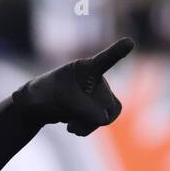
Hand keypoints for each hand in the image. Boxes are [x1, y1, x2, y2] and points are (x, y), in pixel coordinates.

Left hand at [13, 37, 133, 135]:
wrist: (41, 104)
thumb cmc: (47, 94)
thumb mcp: (60, 100)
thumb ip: (84, 108)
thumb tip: (104, 119)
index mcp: (85, 68)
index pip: (104, 59)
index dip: (117, 51)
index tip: (128, 42)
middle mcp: (98, 78)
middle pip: (105, 103)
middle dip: (86, 114)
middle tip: (66, 112)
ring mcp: (100, 92)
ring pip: (107, 115)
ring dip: (88, 124)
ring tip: (70, 124)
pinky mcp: (99, 105)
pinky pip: (104, 120)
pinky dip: (87, 128)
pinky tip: (73, 126)